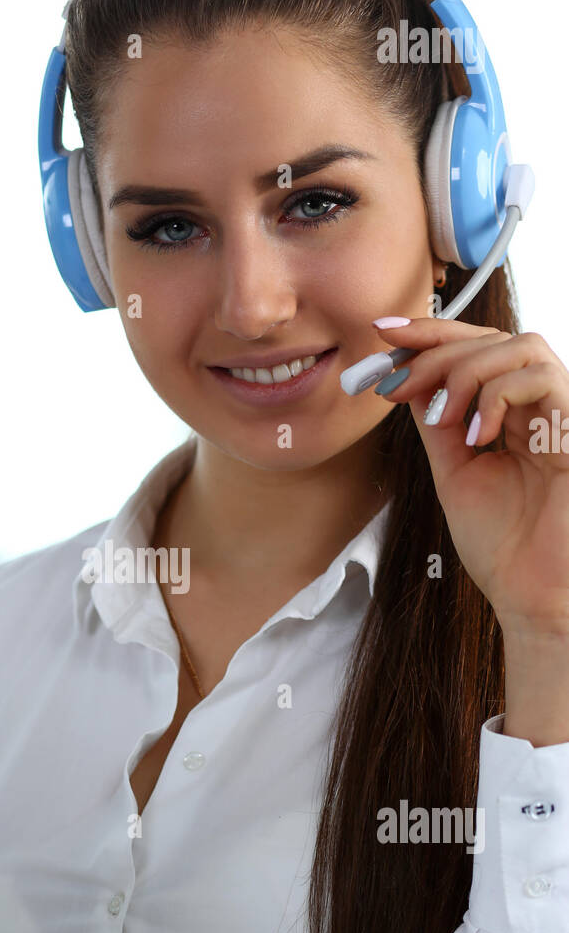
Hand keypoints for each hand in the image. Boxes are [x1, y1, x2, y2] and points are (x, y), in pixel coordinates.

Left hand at [373, 318, 568, 635]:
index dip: (431, 334)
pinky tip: (475, 434)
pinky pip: (539, 378)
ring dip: (466, 371)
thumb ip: (437, 424)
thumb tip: (409, 379)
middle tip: (393, 384)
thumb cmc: (505, 548)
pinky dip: (496, 394)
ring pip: (519, 347)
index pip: (477, 350)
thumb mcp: (454, 473)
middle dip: (434, 351)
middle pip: (494, 338)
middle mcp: (543, 406)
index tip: (381, 334)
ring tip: (443, 417)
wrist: (535, 599)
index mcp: (515, 414)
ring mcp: (564, 414)